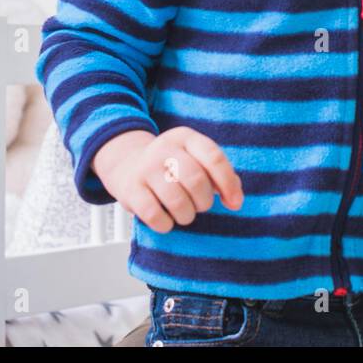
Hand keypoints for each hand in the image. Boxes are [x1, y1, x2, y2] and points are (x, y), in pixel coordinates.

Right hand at [92, 127, 243, 233]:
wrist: (127, 164)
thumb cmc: (173, 167)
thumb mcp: (197, 160)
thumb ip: (220, 175)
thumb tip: (235, 199)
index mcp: (186, 137)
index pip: (214, 158)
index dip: (228, 184)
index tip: (235, 204)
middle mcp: (164, 148)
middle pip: (196, 180)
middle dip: (205, 201)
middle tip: (201, 206)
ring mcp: (145, 168)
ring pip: (177, 201)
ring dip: (187, 215)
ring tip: (185, 213)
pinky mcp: (130, 189)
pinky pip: (155, 215)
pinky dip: (166, 224)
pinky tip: (166, 219)